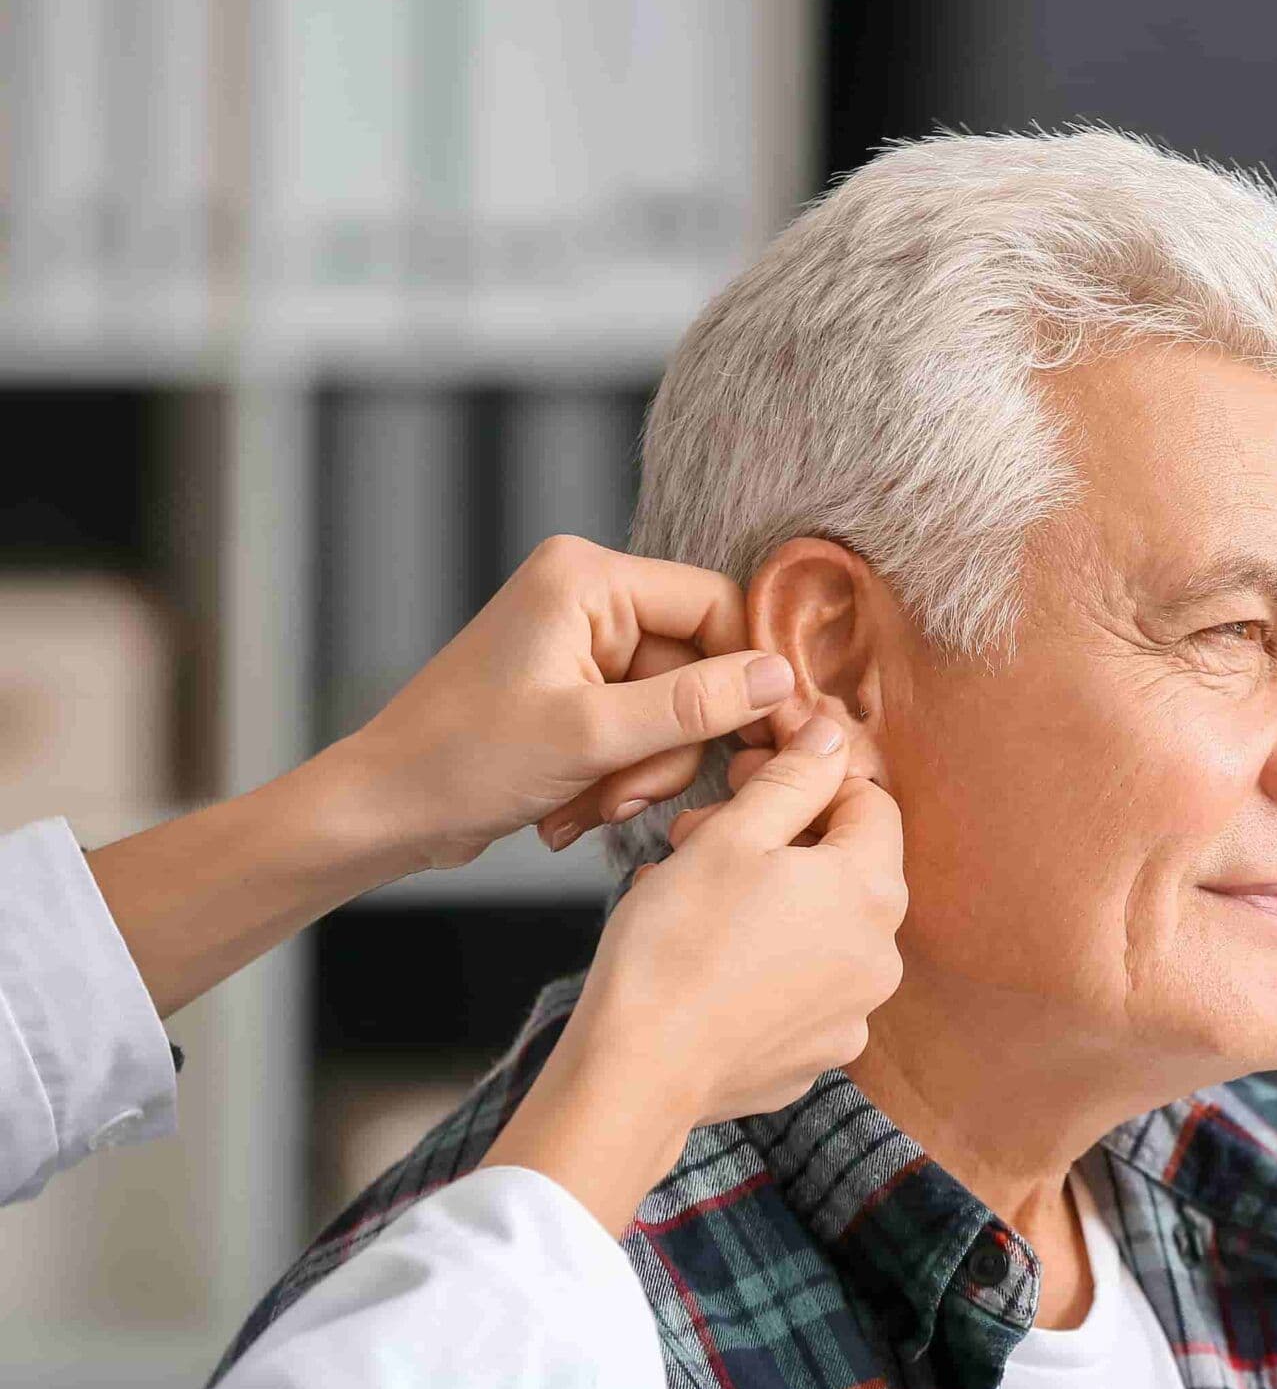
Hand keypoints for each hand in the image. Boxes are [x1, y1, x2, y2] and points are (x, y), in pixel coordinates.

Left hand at [333, 535, 795, 871]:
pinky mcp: (577, 690)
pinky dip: (620, 777)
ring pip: (674, 711)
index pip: (716, 603)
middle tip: (626, 791)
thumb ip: (694, 704)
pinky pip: (642, 731)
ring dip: (643, 771)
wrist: (384, 811)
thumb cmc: (460, 761)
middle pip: (698, 667)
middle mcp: (589, 598)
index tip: (768, 733)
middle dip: (670, 743)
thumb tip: (780, 678)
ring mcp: (583, 646)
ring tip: (590, 803)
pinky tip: (574, 805)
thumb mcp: (591, 736)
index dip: (747, 671)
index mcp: (588, 578)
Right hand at [482, 719, 908, 1232]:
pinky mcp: (816, 1054)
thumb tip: (832, 738)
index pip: (870, 804)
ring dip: (767, 896)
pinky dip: (764, 960)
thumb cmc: (676, 946)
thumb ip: (794, 779)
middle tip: (697, 834)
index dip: (809, 778)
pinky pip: (800, 985)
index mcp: (872, 892)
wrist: (637, 1073)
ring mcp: (853, 1014)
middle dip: (777, 837)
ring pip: (821, 926)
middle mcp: (882, 957)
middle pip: (845, 866)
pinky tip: (706, 959)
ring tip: (692, 895)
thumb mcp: (732, 837)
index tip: (749, 777)